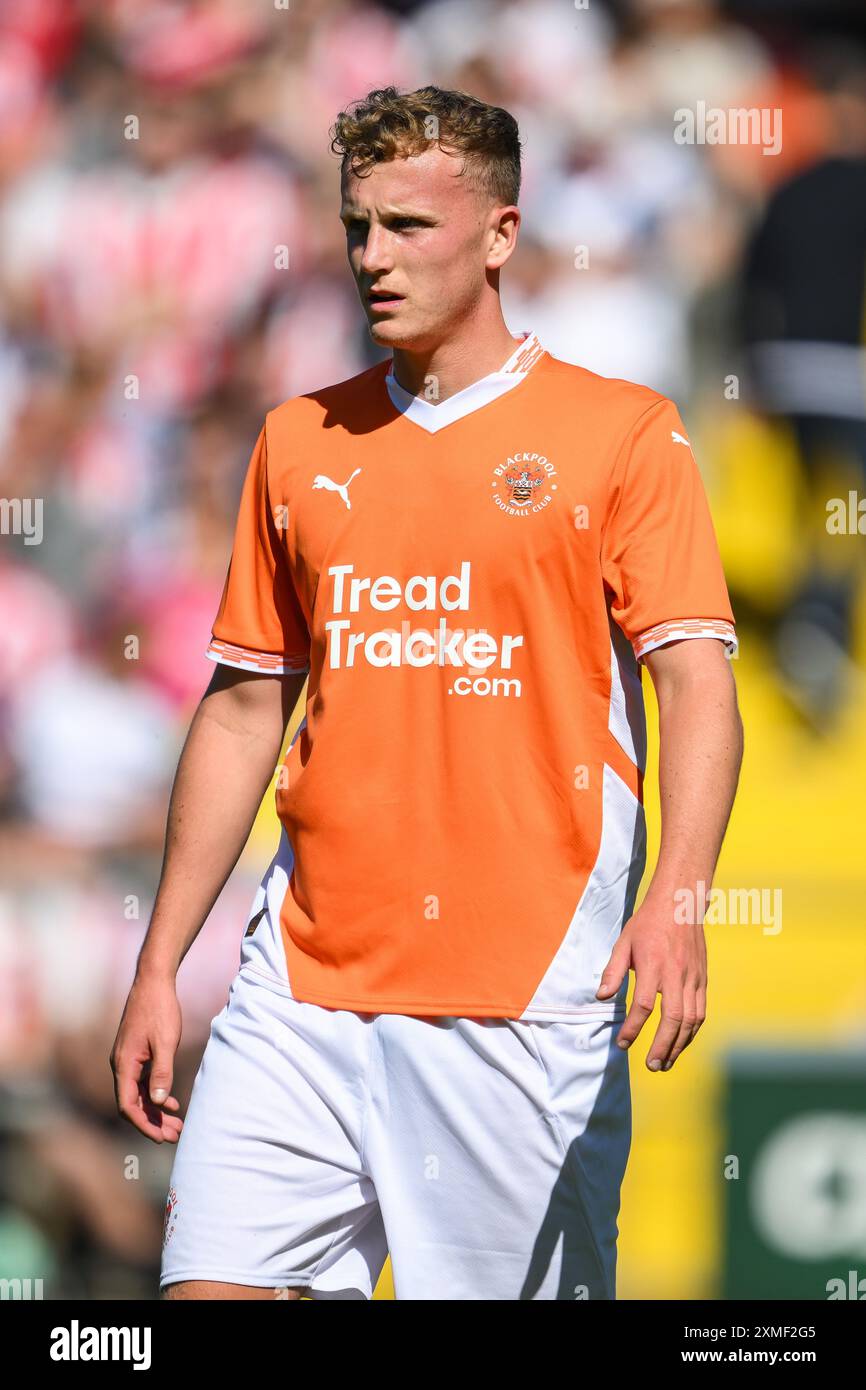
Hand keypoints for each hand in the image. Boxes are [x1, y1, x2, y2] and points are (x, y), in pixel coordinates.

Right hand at [110, 972, 183, 1142]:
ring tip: (176, 1124)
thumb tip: (158, 1102)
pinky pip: (142, 1082)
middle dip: (152, 1122)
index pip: (128, 1105)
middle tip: (174, 1135)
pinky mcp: (136, 1054)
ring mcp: (127, 1060)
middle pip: (133, 1104)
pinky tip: (170, 1101)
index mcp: (124, 1064)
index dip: (143, 1124)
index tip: (160, 1137)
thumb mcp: (166, 1042)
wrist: (153, 982)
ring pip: (138, 1094)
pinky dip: (155, 1094)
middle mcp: (121, 1065)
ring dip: (155, 1110)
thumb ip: (162, 1072)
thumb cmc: (160, 1009)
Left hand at [595, 897, 706, 1070]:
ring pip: (690, 1019)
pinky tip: (681, 1043)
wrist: (680, 903)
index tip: (622, 1043)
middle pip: (672, 1018)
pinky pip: (700, 1012)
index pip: (644, 1005)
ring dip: (679, 1045)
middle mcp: (676, 974)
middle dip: (662, 1046)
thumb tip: (601, 997)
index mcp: (653, 965)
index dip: (633, 1028)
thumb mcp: (624, 942)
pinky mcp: (702, 980)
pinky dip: (692, 1032)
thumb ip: (613, 971)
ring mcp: (693, 978)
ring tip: (665, 1062)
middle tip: (651, 1065)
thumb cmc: (647, 924)